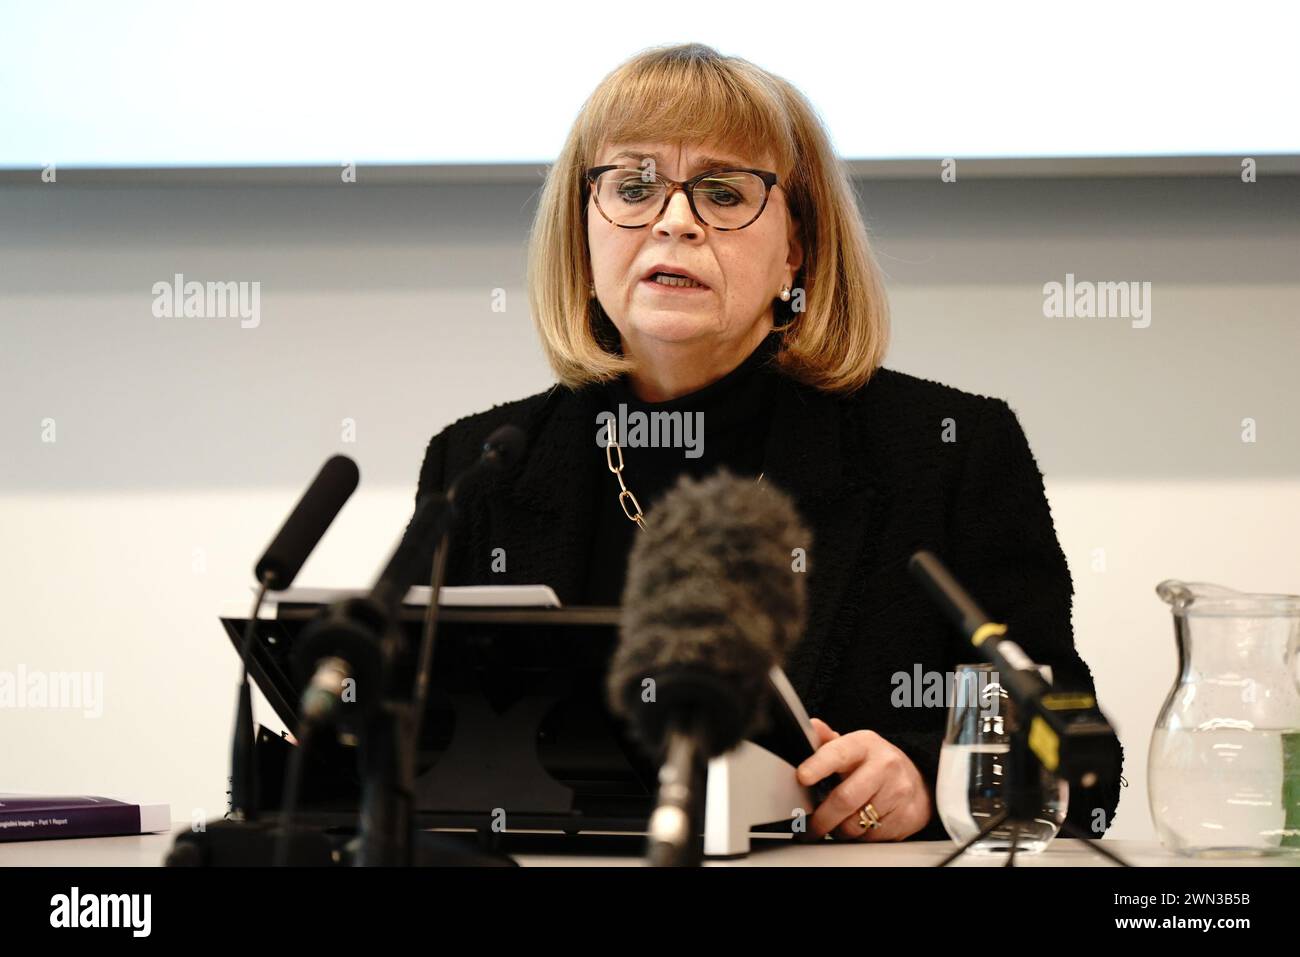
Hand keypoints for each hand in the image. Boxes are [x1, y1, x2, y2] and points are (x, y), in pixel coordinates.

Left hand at [795, 718, 933, 840]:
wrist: (917, 782)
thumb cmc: (875, 764)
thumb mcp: (853, 747)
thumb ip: (828, 741)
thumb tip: (811, 726)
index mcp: (865, 744)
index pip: (838, 753)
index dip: (818, 766)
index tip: (802, 777)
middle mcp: (884, 766)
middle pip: (845, 798)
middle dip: (821, 819)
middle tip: (808, 828)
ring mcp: (898, 792)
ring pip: (856, 824)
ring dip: (839, 831)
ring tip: (836, 824)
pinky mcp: (906, 817)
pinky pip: (871, 837)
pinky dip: (858, 837)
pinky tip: (860, 826)